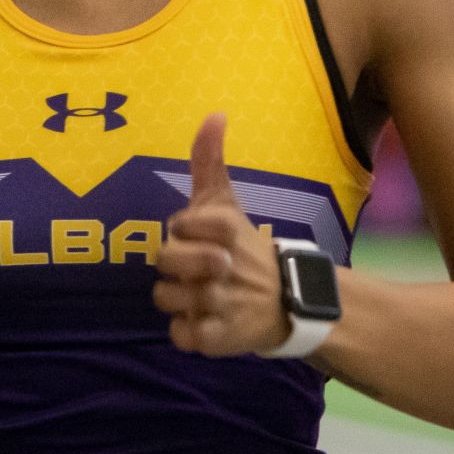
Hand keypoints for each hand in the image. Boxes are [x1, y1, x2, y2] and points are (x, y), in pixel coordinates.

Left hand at [152, 113, 290, 357]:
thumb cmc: (243, 247)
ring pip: (166, 297)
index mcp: (227, 229)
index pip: (177, 225)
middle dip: (175, 266)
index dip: (183, 232)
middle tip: (199, 270)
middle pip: (164, 261)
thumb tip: (214, 114)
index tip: (202, 237)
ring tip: (202, 295)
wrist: (289, 301)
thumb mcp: (226, 203)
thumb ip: (210, 161)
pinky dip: (186, 331)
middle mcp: (226, 266)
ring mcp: (224, 304)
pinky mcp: (220, 339)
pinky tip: (204, 320)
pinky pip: (180, 335)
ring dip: (177, 298)